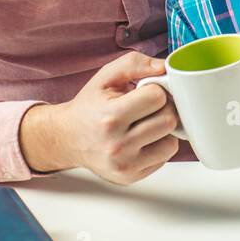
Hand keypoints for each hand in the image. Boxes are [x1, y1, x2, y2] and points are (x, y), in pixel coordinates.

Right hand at [21, 51, 180, 184]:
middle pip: (168, 120)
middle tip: (147, 108)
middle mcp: (117, 146)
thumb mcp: (106, 77)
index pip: (157, 97)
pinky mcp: (132, 176)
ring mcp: (125, 165)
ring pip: (172, 142)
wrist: (68, 138)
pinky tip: (142, 139)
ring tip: (145, 123)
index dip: (154, 91)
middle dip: (163, 109)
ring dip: (164, 130)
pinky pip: (165, 157)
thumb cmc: (90, 106)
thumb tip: (165, 68)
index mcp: (110, 118)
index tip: (143, 93)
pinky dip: (159, 145)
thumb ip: (135, 63)